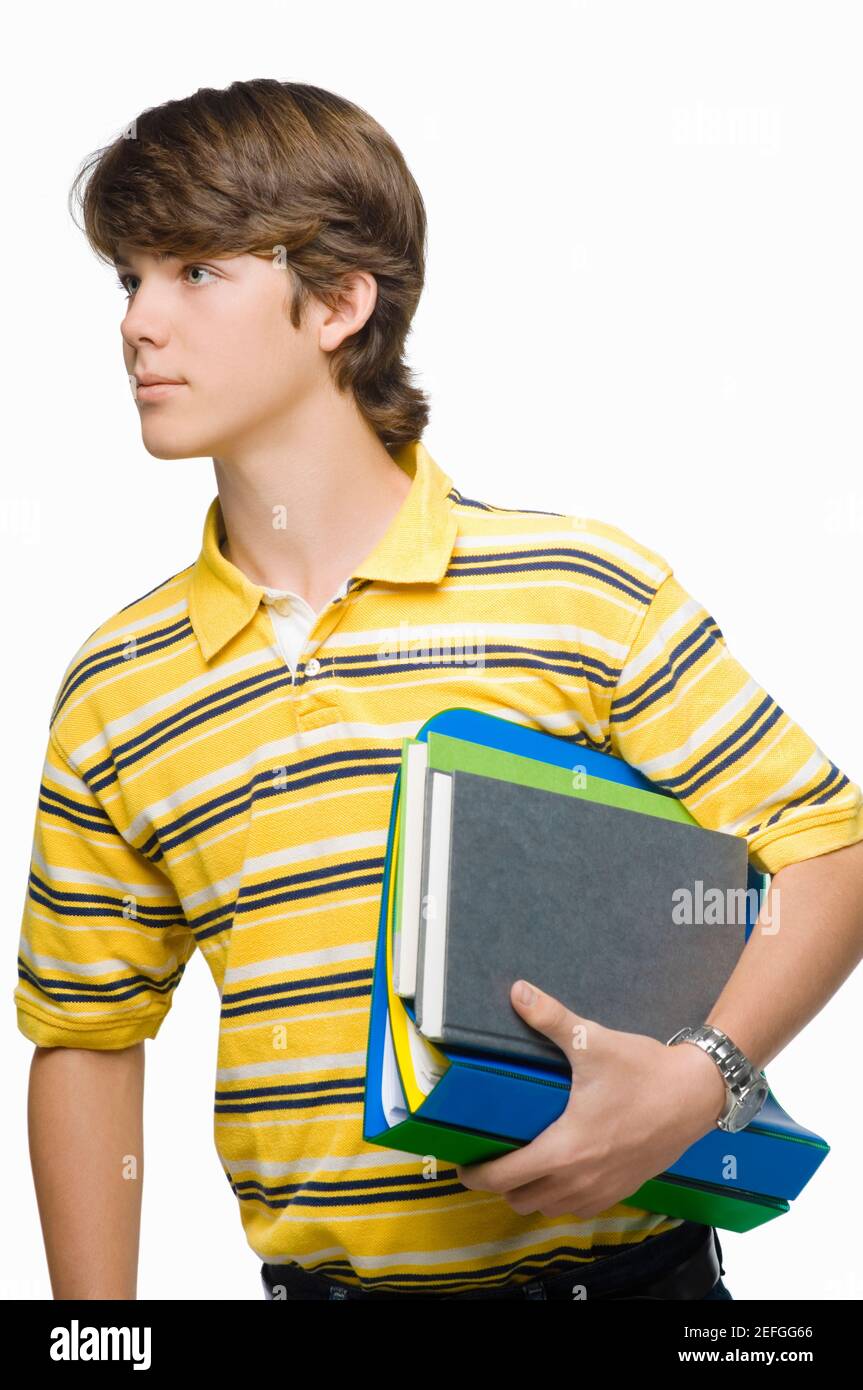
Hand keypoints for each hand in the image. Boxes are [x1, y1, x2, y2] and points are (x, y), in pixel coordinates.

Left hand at [454, 979, 727, 1219]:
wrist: (697, 1095)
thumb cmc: (643, 1070)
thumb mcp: (592, 1042)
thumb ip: (550, 1018)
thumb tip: (517, 991)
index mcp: (564, 1149)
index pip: (504, 1177)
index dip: (476, 1174)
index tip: (463, 1162)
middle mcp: (579, 1180)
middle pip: (520, 1199)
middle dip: (500, 1183)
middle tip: (492, 1155)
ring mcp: (602, 1191)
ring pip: (549, 1209)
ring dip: (530, 1192)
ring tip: (523, 1162)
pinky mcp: (623, 1191)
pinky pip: (578, 1209)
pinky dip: (561, 1198)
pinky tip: (561, 1169)